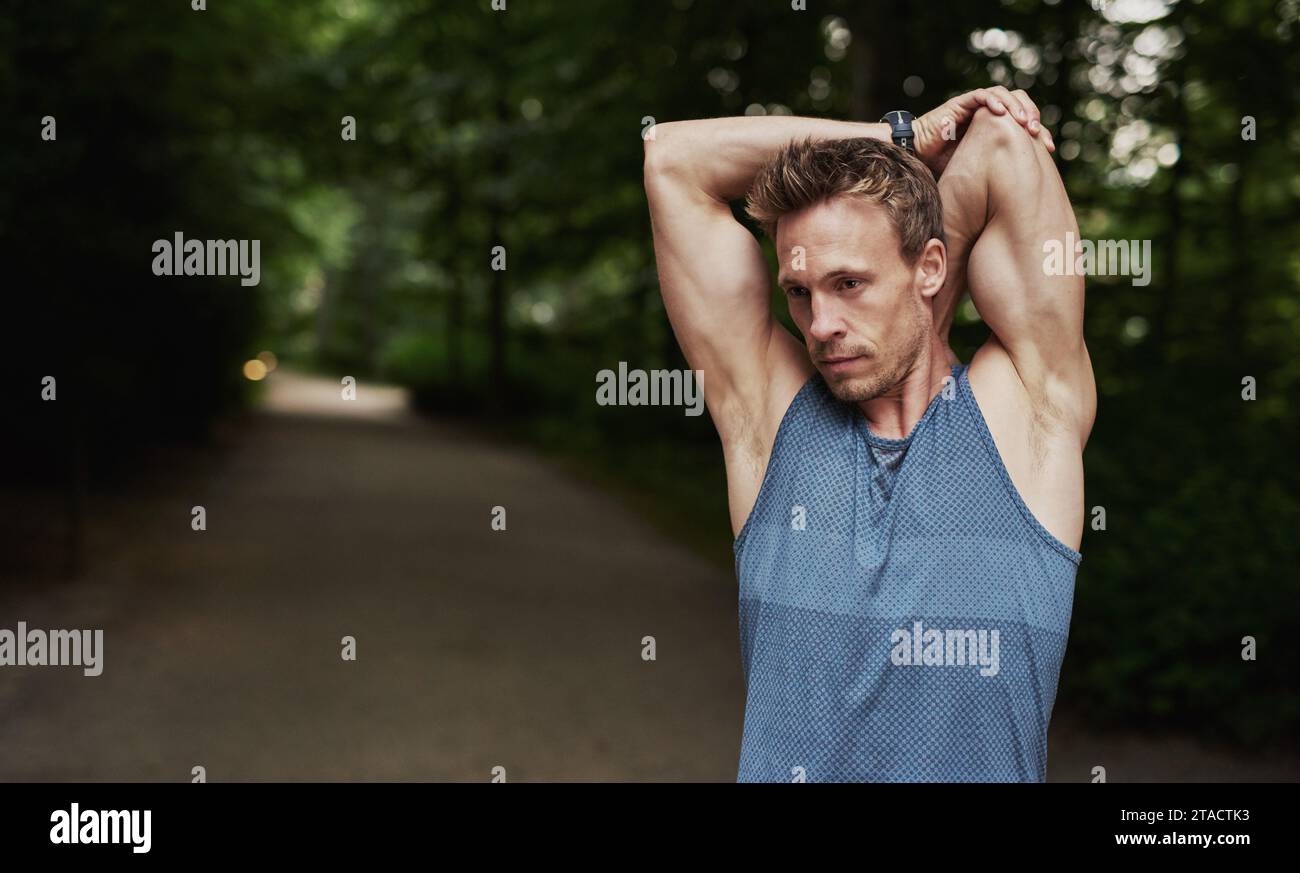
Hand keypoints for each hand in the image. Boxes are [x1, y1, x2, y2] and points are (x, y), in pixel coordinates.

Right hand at [914, 86, 1054, 175]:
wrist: (916, 156)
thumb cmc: (942, 167)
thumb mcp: (978, 171)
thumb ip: (998, 173)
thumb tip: (1022, 198)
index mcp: (996, 129)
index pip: (1025, 123)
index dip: (1040, 133)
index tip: (1050, 149)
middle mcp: (988, 115)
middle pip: (1020, 104)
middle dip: (1033, 116)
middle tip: (1040, 133)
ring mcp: (975, 107)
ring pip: (1005, 95)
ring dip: (1017, 107)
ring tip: (1025, 121)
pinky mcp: (961, 103)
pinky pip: (982, 95)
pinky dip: (993, 101)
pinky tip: (1002, 112)